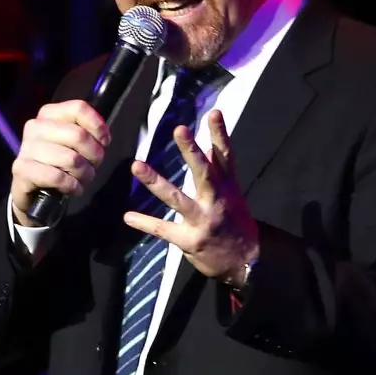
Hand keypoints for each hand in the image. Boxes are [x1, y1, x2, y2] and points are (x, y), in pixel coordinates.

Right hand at [11, 100, 110, 226]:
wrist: (31, 190)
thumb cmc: (58, 164)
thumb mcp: (73, 145)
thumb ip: (88, 134)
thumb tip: (103, 136)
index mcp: (48, 114)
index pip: (78, 109)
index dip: (97, 126)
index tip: (104, 142)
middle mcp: (35, 127)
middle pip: (79, 135)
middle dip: (94, 156)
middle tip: (93, 167)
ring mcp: (26, 148)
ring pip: (71, 159)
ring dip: (84, 174)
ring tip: (82, 180)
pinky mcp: (22, 169)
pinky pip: (58, 177)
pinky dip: (72, 186)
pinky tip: (72, 188)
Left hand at [123, 110, 258, 284]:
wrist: (246, 262)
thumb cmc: (237, 224)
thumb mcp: (233, 195)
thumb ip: (220, 173)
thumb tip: (208, 148)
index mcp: (228, 188)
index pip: (225, 156)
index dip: (220, 134)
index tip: (214, 112)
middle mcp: (216, 201)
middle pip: (204, 172)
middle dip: (191, 151)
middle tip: (180, 129)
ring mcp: (202, 220)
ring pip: (177, 199)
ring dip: (155, 181)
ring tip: (136, 165)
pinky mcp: (190, 240)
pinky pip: (164, 230)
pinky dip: (146, 223)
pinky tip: (128, 216)